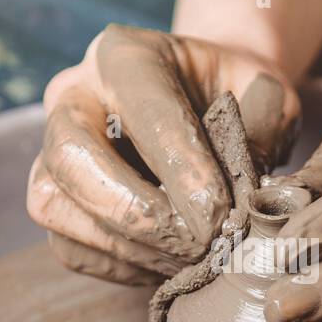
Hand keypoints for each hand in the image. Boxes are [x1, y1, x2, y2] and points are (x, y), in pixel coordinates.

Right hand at [26, 24, 300, 284]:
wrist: (213, 100)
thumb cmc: (239, 96)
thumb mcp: (268, 95)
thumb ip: (262, 135)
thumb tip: (250, 200)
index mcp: (126, 55)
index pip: (144, 112)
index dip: (182, 169)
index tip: (221, 214)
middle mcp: (74, 95)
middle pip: (71, 155)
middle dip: (133, 211)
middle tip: (194, 241)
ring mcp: (54, 148)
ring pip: (53, 205)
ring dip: (126, 245)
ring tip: (189, 258)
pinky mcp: (55, 198)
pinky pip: (69, 245)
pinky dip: (121, 265)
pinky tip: (170, 263)